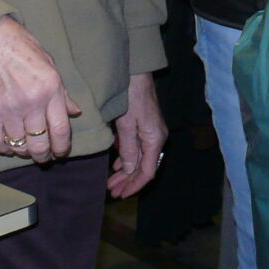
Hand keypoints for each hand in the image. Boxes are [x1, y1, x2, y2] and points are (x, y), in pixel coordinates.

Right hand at [0, 16, 80, 163]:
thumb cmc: (27, 51)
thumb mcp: (52, 68)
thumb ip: (63, 94)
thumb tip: (75, 112)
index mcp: (51, 91)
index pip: (60, 129)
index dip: (63, 146)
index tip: (62, 152)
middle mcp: (32, 103)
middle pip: (40, 143)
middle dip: (44, 155)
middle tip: (45, 157)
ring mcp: (10, 109)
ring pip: (19, 145)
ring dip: (25, 153)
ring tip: (29, 151)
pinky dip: (4, 148)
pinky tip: (10, 147)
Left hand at [107, 73, 167, 198]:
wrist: (136, 73)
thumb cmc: (131, 98)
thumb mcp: (127, 125)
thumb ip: (129, 149)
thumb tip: (130, 170)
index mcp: (154, 140)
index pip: (148, 172)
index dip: (135, 186)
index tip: (120, 195)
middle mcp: (156, 138)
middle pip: (144, 167)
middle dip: (129, 181)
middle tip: (112, 191)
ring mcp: (151, 131)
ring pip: (140, 159)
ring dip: (127, 171)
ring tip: (111, 182)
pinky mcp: (145, 125)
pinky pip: (138, 148)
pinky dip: (128, 158)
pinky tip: (117, 163)